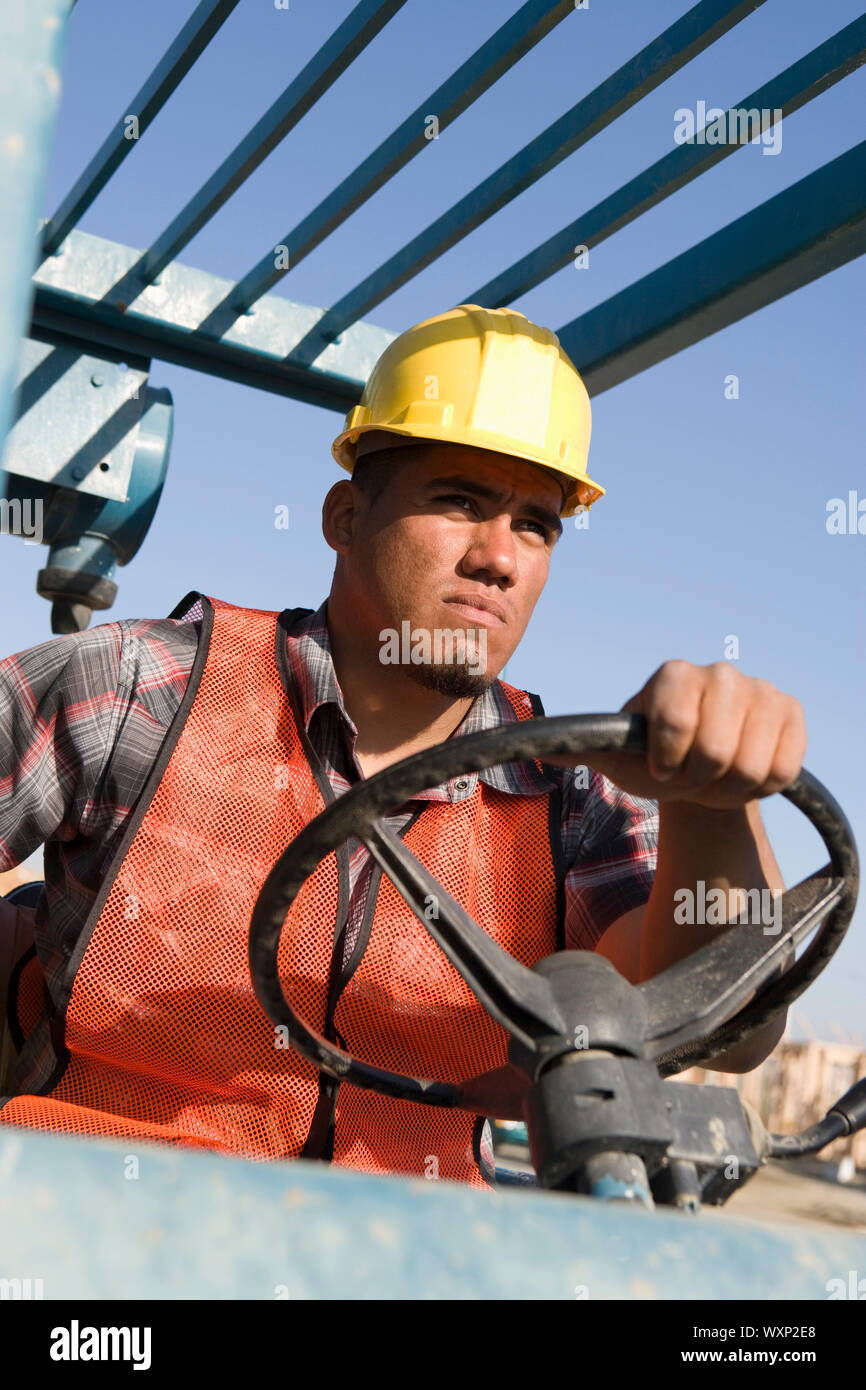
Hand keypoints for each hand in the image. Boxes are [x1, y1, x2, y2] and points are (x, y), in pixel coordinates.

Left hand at [581, 660, 805, 808]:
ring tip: (715, 777)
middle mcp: (719, 674)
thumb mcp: (616, 756)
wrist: (700, 766)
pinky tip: (745, 773)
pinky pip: (783, 769)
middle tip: (689, 776)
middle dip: (697, 779)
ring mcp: (761, 690)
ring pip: (751, 765)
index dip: (666, 761)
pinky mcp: (791, 713)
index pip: (675, 721)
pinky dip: (761, 787)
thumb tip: (539, 747)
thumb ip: (578, 748)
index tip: (659, 767)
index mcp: (673, 676)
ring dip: (728, 787)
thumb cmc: (655, 758)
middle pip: (716, 750)